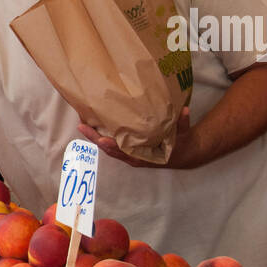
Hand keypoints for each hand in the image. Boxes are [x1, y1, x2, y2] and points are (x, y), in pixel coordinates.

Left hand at [78, 108, 197, 168]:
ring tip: (83, 126)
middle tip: (82, 126)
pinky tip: (93, 129)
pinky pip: (112, 146)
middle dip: (95, 139)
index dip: (113, 145)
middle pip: (110, 149)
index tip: (101, 139)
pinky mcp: (128, 151)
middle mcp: (134, 157)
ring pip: (108, 148)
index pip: (125, 150)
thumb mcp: (183, 134)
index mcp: (145, 155)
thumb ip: (182, 123)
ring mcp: (130, 155)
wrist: (183, 154)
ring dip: (95, 138)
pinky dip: (102, 138)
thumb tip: (184, 110)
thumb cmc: (181, 143)